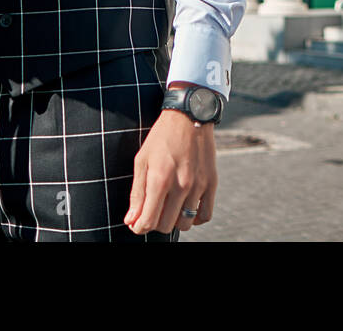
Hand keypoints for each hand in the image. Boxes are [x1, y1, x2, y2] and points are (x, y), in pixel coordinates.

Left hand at [124, 85, 217, 234]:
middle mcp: (181, 186)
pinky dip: (194, 218)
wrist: (189, 116)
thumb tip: (131, 220)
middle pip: (165, 225)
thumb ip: (137, 193)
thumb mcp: (142, 161)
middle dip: (154, 223)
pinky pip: (205, 215)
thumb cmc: (161, 137)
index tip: (136, 224)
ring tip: (168, 208)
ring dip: (173, 220)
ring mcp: (199, 186)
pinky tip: (186, 208)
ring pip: (185, 223)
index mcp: (160, 179)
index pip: (148, 221)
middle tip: (151, 212)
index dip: (139, 227)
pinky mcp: (211, 183)